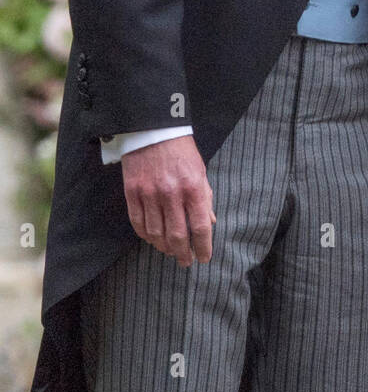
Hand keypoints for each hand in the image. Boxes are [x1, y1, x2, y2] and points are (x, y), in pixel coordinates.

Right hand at [121, 134, 215, 267]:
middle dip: (183, 253)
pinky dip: (145, 235)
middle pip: (178, 235)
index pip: (200, 226)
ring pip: (156, 233)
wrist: (154, 130)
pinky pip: (138, 222)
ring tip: (170, 251)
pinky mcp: (132, 192)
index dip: (203, 246)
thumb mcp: (200, 171)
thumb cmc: (181, 151)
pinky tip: (152, 239)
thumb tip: (210, 222)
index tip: (204, 257)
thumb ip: (205, 197)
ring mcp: (149, 194)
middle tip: (186, 262)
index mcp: (193, 187)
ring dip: (164, 247)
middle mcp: (172, 193)